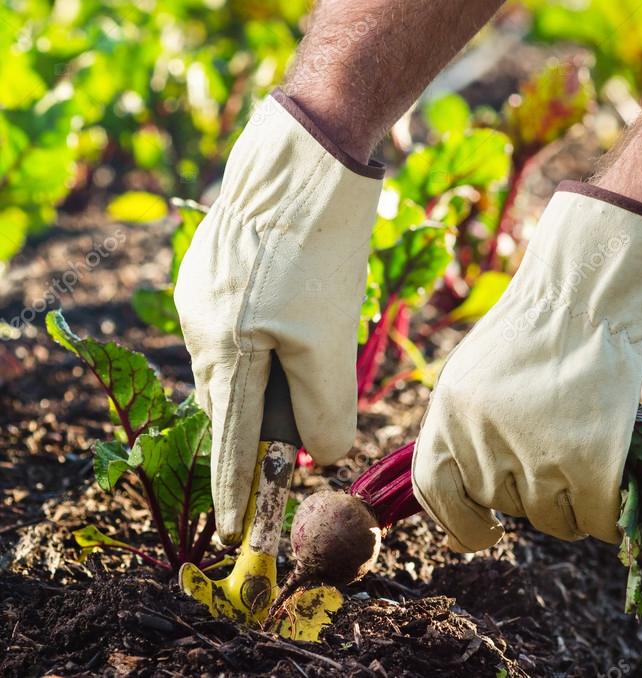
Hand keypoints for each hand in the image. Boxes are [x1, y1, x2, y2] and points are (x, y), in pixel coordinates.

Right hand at [175, 90, 383, 543]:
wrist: (305, 155)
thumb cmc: (324, 250)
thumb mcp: (330, 340)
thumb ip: (324, 410)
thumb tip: (321, 456)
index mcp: (226, 351)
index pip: (232, 439)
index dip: (235, 488)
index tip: (232, 528)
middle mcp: (201, 328)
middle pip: (246, 397)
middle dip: (285, 402)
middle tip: (325, 363)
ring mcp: (202, 294)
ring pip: (250, 358)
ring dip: (288, 360)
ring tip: (322, 315)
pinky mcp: (215, 267)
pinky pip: (247, 321)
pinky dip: (280, 328)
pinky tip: (305, 290)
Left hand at [412, 183, 641, 551]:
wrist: (592, 294)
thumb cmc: (537, 329)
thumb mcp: (475, 373)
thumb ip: (463, 428)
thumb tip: (460, 499)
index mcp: (447, 412)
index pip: (434, 492)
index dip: (457, 524)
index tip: (483, 533)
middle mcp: (482, 438)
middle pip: (502, 506)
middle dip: (529, 496)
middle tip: (558, 460)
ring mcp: (535, 454)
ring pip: (550, 520)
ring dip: (571, 506)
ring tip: (588, 465)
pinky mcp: (588, 464)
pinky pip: (595, 521)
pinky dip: (607, 517)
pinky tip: (614, 493)